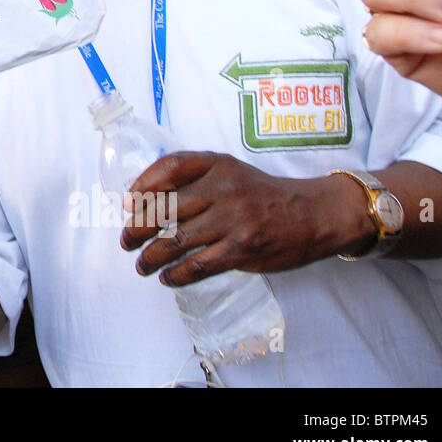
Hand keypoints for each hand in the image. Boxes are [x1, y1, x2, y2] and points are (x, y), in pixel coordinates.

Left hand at [120, 152, 360, 284]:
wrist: (314, 214)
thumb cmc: (261, 193)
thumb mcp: (229, 171)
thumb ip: (191, 177)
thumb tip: (141, 198)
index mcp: (217, 164)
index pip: (169, 167)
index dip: (142, 185)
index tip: (127, 203)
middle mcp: (223, 188)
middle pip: (164, 208)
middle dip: (137, 228)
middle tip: (127, 240)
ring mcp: (233, 220)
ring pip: (176, 241)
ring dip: (151, 256)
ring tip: (141, 265)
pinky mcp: (242, 249)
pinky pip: (199, 265)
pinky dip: (177, 275)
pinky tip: (168, 278)